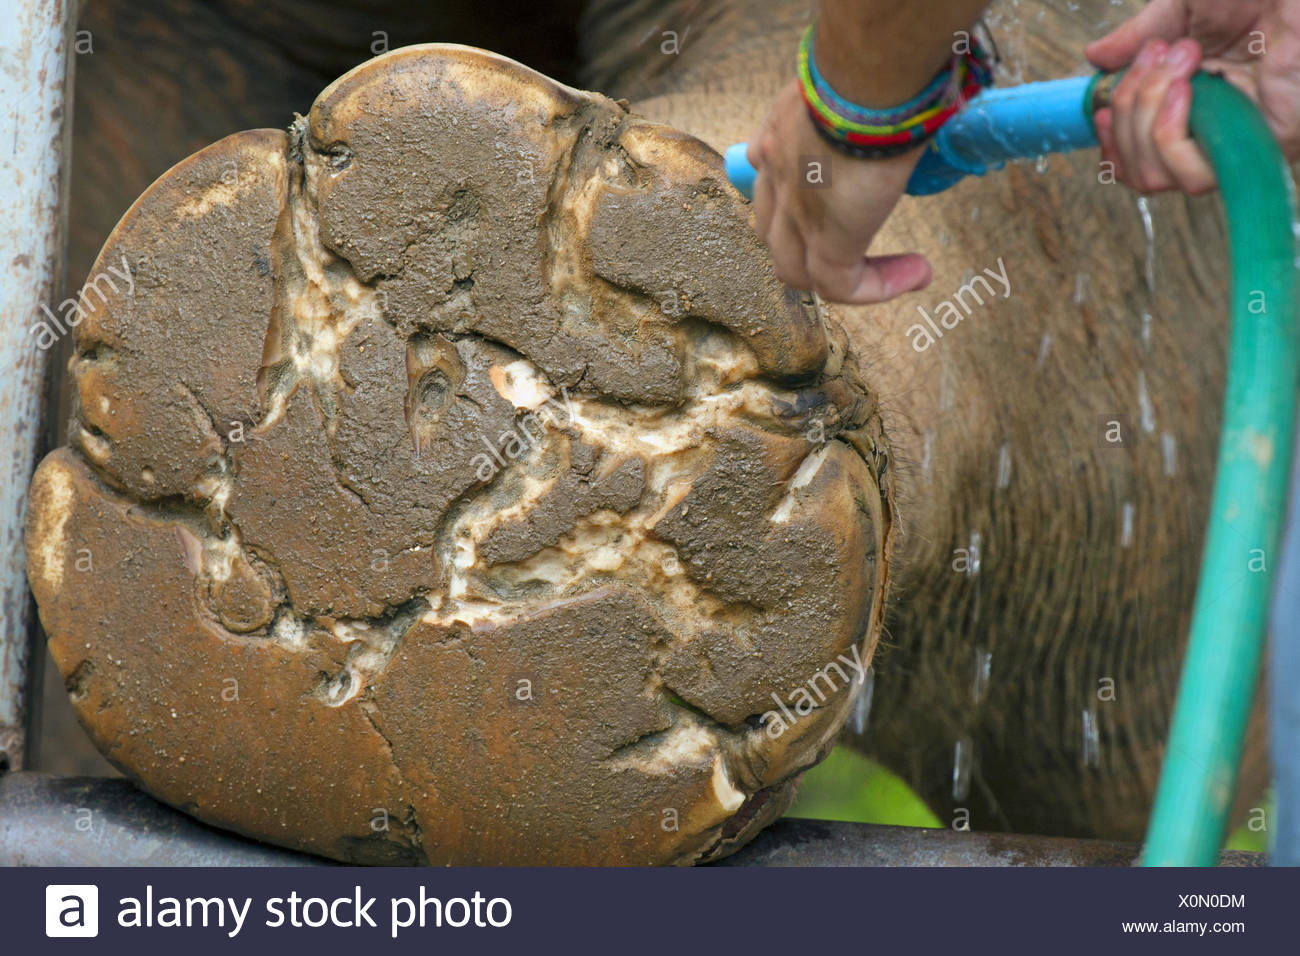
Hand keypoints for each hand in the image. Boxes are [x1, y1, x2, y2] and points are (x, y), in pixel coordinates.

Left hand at [746, 80, 931, 304]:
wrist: (869, 76)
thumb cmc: (875, 63)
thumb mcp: (858, 80)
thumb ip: (869, 96)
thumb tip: (913, 93)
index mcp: (777, 138)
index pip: (771, 183)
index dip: (798, 201)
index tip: (847, 196)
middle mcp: (776, 177)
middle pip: (774, 234)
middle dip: (810, 249)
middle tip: (859, 249)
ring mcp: (796, 213)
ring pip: (797, 269)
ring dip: (843, 277)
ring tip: (891, 273)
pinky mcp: (829, 241)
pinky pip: (840, 286)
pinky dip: (876, 289)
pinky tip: (918, 273)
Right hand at [1086, 0, 1299, 194]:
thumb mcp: (1184, 6)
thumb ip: (1138, 35)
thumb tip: (1095, 58)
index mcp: (1194, 106)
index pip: (1135, 156)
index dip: (1111, 136)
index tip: (1102, 97)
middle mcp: (1209, 135)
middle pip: (1136, 169)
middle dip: (1128, 108)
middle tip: (1157, 53)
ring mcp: (1230, 148)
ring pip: (1155, 177)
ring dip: (1147, 117)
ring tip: (1181, 62)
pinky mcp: (1255, 155)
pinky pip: (1192, 176)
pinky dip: (1170, 134)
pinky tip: (1187, 91)